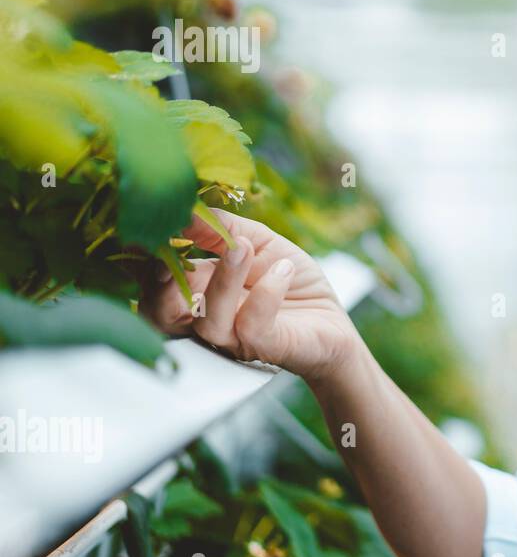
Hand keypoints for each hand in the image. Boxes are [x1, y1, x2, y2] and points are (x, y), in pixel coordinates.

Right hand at [140, 207, 365, 383]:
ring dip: (223, 279)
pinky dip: (265, 294)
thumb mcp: (259, 242)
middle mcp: (206, 317)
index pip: (155, 280)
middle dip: (160, 283)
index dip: (143, 260)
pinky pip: (252, 326)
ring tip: (241, 247)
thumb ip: (222, 228)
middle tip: (172, 248)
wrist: (333, 319)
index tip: (145, 230)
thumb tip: (186, 209)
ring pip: (207, 319)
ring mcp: (235, 337)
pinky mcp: (266, 347)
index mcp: (197, 289)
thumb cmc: (291, 280)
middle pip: (161, 311)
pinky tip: (283, 271)